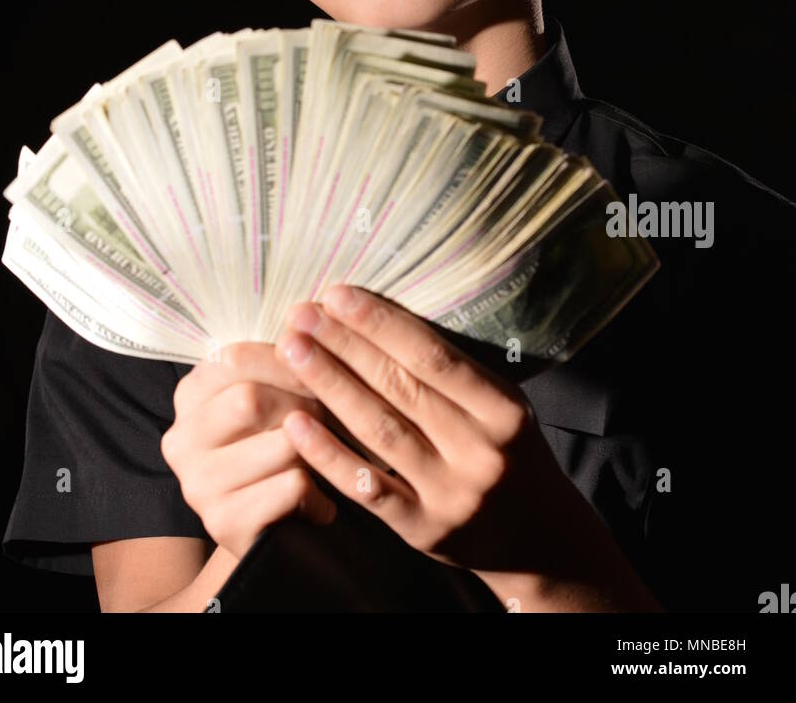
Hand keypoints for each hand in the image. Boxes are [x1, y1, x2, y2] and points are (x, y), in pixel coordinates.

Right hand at [160, 341, 336, 562]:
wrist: (266, 530)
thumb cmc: (275, 447)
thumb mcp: (270, 395)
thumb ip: (280, 359)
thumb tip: (313, 313)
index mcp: (190, 396)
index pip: (234, 359)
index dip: (287, 358)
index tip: (323, 361)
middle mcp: (181, 439)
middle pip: (251, 399)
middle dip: (302, 402)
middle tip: (327, 413)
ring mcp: (198, 486)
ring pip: (280, 444)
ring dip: (316, 448)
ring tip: (324, 456)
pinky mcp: (224, 524)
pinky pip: (291, 488)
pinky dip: (319, 491)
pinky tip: (319, 498)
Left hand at [274, 286, 660, 608]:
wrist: (541, 538)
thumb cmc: (509, 451)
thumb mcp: (501, 406)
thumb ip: (453, 372)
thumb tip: (378, 315)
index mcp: (504, 409)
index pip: (432, 356)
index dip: (380, 323)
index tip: (337, 295)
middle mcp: (481, 452)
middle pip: (399, 387)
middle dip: (344, 345)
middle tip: (299, 314)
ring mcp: (451, 495)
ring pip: (379, 430)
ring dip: (329, 386)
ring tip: (291, 351)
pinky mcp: (424, 531)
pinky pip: (368, 488)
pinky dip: (328, 454)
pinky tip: (296, 423)